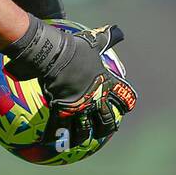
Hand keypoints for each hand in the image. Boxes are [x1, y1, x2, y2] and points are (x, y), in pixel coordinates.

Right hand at [3, 16, 136, 145]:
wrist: (54, 55)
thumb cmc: (74, 48)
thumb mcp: (93, 42)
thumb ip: (105, 39)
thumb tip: (117, 31)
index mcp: (106, 84)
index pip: (124, 96)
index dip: (127, 102)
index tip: (127, 106)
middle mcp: (95, 99)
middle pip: (106, 120)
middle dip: (107, 127)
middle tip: (106, 130)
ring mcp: (79, 107)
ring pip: (83, 130)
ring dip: (82, 138)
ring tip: (80, 143)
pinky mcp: (62, 111)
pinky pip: (58, 127)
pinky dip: (53, 136)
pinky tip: (48, 143)